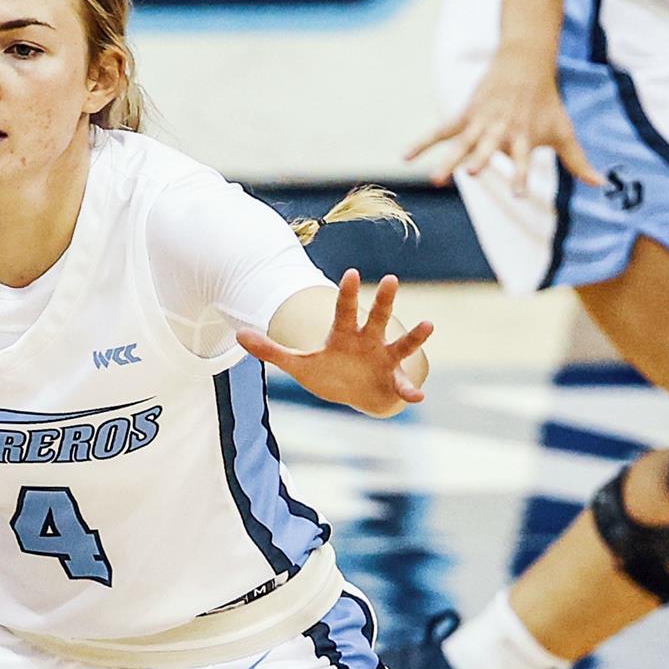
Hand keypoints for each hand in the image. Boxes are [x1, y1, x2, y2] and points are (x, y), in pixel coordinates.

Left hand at [235, 271, 433, 418]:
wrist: (352, 394)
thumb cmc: (327, 373)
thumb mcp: (296, 365)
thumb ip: (270, 351)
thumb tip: (239, 336)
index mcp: (344, 334)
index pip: (344, 310)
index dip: (347, 293)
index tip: (352, 273)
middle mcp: (368, 340)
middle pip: (377, 317)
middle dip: (384, 300)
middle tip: (391, 279)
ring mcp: (384, 359)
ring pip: (401, 345)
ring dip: (414, 336)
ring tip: (428, 325)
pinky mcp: (393, 381)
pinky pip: (403, 384)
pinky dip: (409, 389)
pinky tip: (417, 395)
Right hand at [406, 52, 601, 192]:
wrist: (526, 63)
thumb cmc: (547, 103)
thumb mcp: (565, 132)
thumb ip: (579, 162)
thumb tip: (602, 184)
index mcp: (525, 137)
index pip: (523, 159)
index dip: (520, 174)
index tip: (518, 193)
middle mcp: (501, 131)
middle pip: (488, 148)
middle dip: (479, 159)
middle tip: (471, 172)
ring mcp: (481, 122)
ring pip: (462, 143)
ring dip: (448, 160)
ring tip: (435, 179)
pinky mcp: (466, 114)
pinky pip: (441, 130)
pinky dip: (423, 142)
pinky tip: (405, 156)